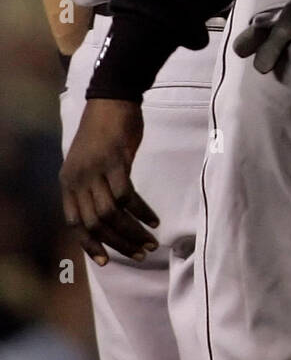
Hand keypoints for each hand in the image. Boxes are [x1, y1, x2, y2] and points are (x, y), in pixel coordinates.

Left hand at [60, 99, 157, 264]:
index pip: (75, 223)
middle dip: (118, 243)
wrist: (111, 98)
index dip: (89, 245)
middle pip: (95, 223)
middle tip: (139, 254)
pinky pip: (127, 196)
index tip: (105, 261)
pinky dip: (141, 211)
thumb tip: (105, 214)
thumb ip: (91, 185)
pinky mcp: (115, 162)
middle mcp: (77, 180)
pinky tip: (153, 219)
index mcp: (68, 182)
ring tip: (150, 241)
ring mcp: (95, 171)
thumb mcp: (88, 161)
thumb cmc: (103, 130)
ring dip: (132, 232)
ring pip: (111, 214)